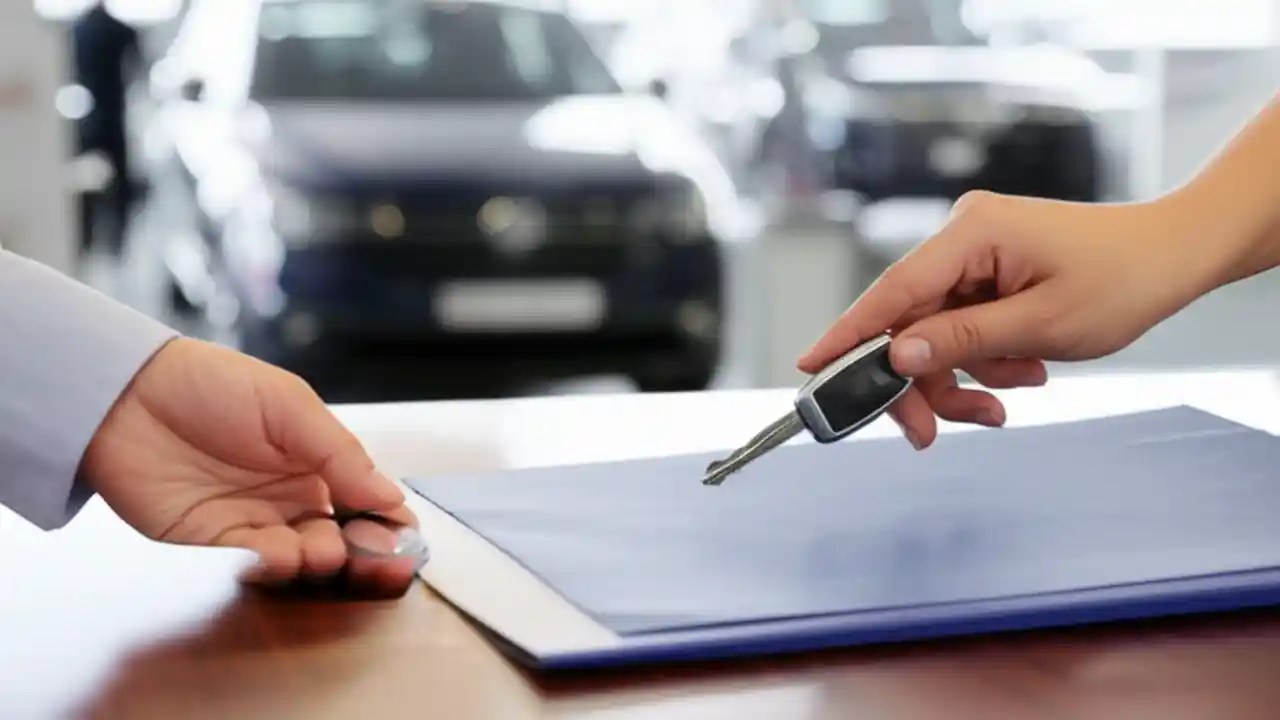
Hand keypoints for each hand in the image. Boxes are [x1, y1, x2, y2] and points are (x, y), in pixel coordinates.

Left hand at [81, 338, 418, 594]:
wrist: (126, 393)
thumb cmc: (210, 384)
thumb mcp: (289, 405)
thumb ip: (341, 454)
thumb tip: (391, 496)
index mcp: (316, 463)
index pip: (366, 503)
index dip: (388, 523)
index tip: (403, 535)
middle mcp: (289, 498)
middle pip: (342, 539)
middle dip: (363, 553)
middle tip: (376, 557)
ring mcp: (253, 522)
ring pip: (302, 558)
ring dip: (319, 559)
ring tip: (323, 549)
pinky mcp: (211, 545)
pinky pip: (252, 564)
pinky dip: (273, 565)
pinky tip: (284, 552)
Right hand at [798, 191, 1214, 449]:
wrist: (1175, 256)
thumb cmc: (1123, 280)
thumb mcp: (1041, 325)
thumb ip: (963, 341)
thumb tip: (897, 355)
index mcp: (972, 233)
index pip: (892, 292)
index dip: (849, 335)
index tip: (810, 367)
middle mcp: (964, 236)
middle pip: (910, 324)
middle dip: (923, 383)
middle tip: (930, 435)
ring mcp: (976, 254)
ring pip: (935, 334)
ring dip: (964, 378)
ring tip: (1007, 402)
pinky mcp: (988, 272)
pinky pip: (962, 327)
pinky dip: (983, 361)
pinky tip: (1022, 374)